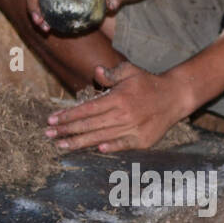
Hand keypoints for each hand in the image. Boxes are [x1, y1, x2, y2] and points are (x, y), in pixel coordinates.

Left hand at [44, 61, 183, 151]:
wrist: (175, 97)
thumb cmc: (148, 83)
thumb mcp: (130, 72)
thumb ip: (112, 74)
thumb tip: (96, 72)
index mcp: (118, 98)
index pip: (87, 109)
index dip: (68, 116)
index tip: (52, 120)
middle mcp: (123, 115)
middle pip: (89, 125)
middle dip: (66, 130)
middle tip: (48, 135)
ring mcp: (133, 129)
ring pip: (101, 137)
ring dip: (79, 142)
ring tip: (61, 145)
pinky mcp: (142, 140)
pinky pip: (122, 145)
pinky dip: (109, 148)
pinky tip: (95, 150)